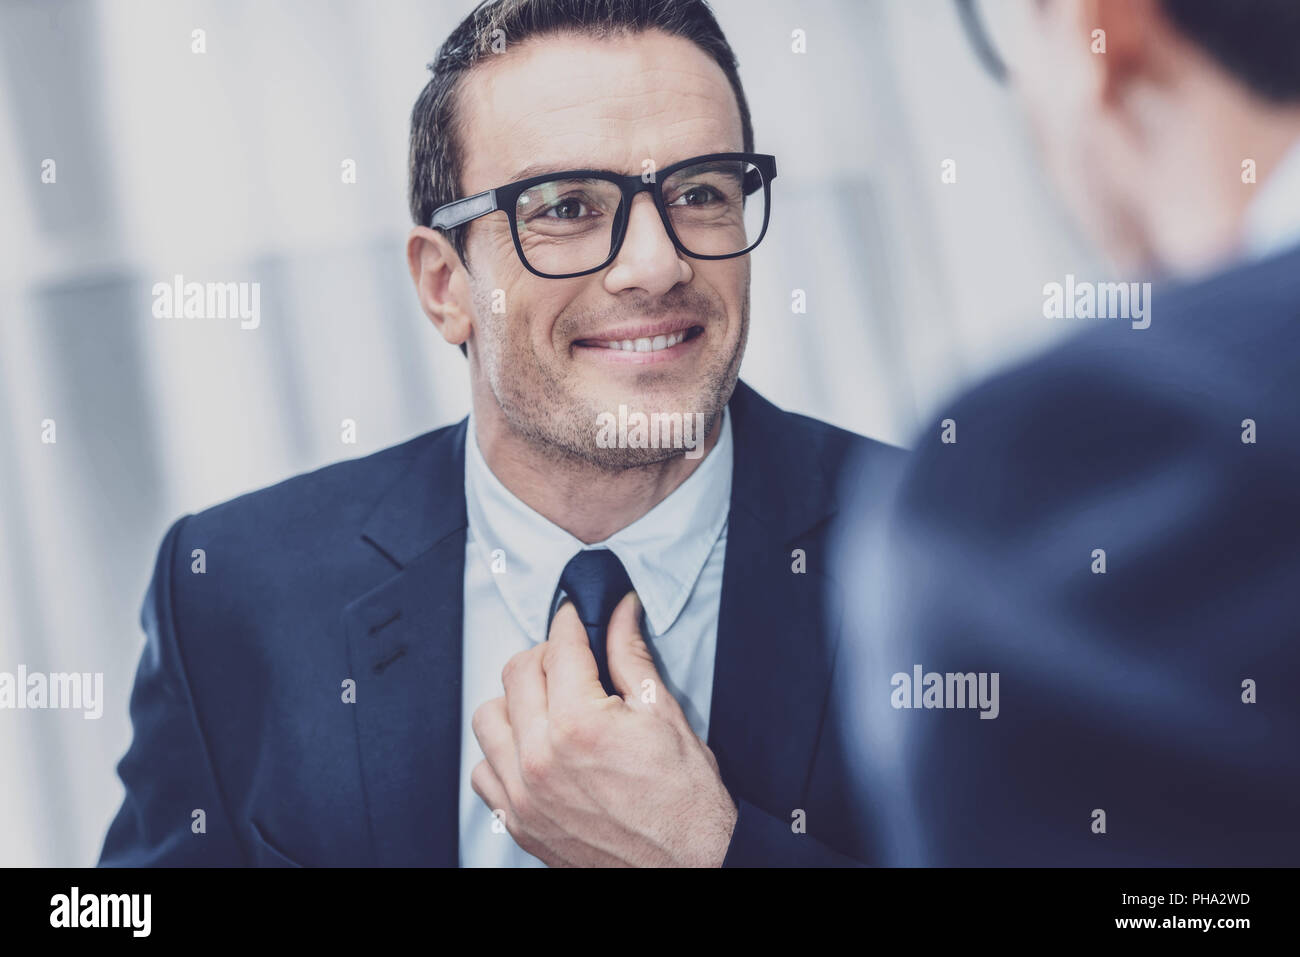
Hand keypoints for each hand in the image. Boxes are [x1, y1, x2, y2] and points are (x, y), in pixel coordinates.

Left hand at [471, 591, 737, 866]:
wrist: (690, 868)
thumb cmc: (685, 802)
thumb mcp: (665, 715)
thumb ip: (631, 656)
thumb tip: (619, 611)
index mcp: (580, 725)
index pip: (558, 647)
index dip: (571, 622)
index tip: (577, 616)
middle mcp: (541, 759)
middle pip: (517, 673)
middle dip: (547, 655)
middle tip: (575, 662)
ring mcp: (524, 795)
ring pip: (489, 717)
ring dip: (517, 702)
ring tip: (553, 706)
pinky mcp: (518, 823)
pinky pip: (484, 770)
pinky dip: (503, 752)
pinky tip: (537, 749)